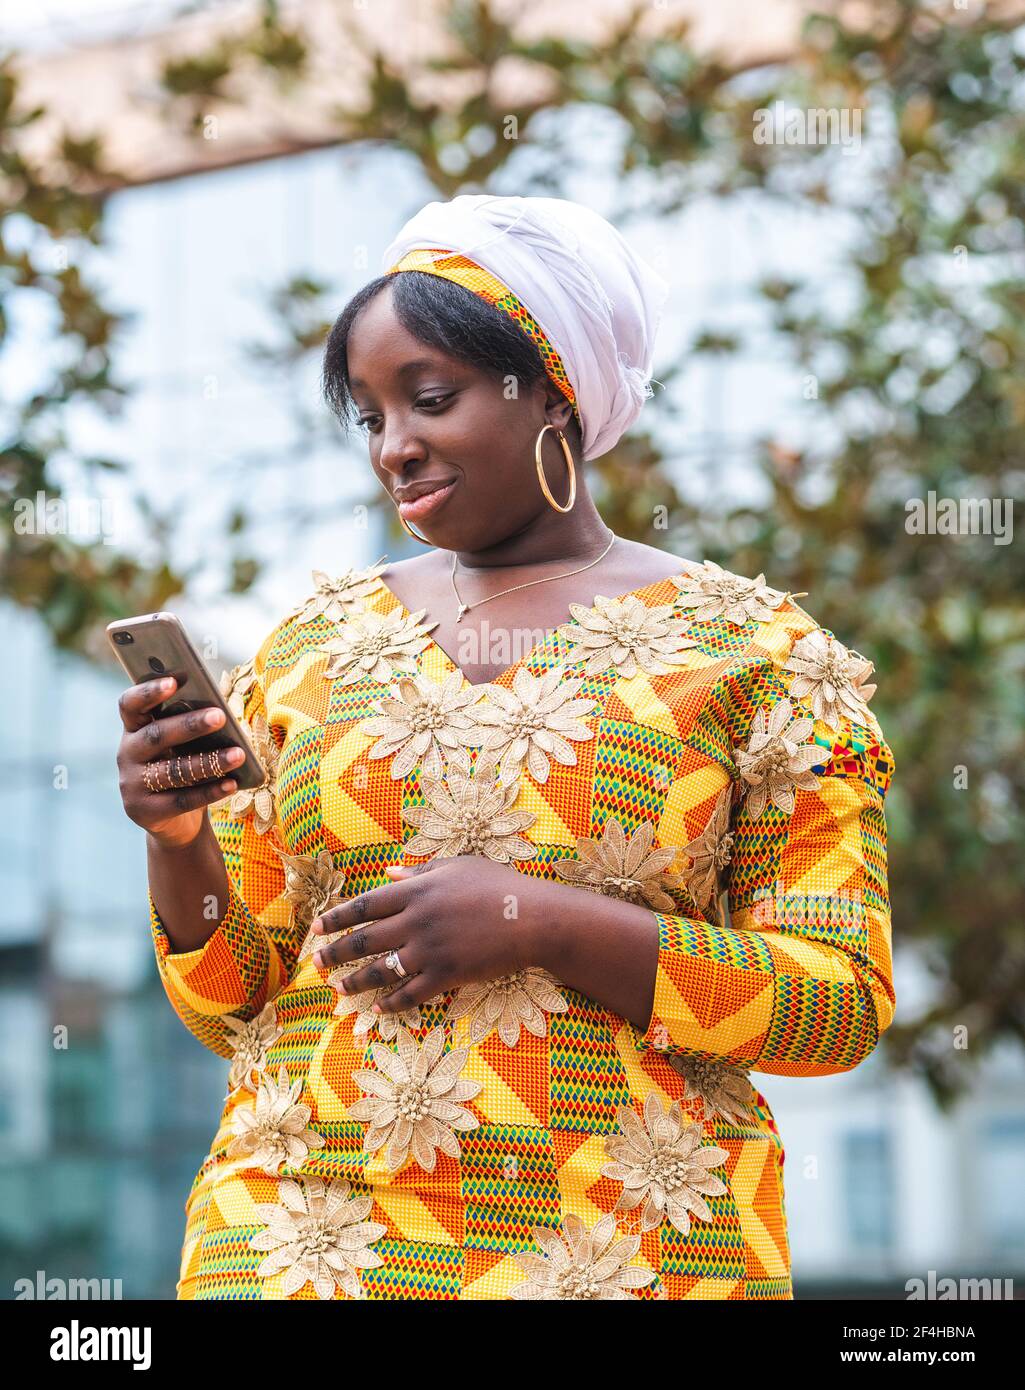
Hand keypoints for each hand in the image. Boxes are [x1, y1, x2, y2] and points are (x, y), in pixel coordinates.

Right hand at [117, 675, 247, 849]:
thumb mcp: (182, 745)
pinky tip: (232, 783)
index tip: (173, 680)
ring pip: (171, 770)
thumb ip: (190, 727)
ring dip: (208, 761)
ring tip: (239, 754)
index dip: (148, 692)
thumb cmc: (182, 766)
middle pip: (156, 736)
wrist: (174, 821)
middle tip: (220, 716)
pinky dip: (210, 791)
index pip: (130, 704)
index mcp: (134, 728)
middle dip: (189, 725)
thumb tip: (221, 713)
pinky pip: (181, 800)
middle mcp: (126, 754)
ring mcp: (131, 784)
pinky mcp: (143, 811)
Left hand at [308, 856, 551, 1013]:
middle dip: (336, 952)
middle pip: (365, 939)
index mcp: (418, 890)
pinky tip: (379, 1009)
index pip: (365, 904)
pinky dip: (393, 1003)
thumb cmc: (498, 885)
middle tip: (316, 963)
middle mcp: (417, 920)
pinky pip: (412, 993)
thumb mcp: (458, 867)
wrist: (534, 918)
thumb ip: (420, 870)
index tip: (316, 927)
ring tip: (338, 988)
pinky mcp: (448, 974)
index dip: (337, 917)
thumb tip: (388, 870)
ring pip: (382, 969)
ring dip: (356, 981)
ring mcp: (431, 950)